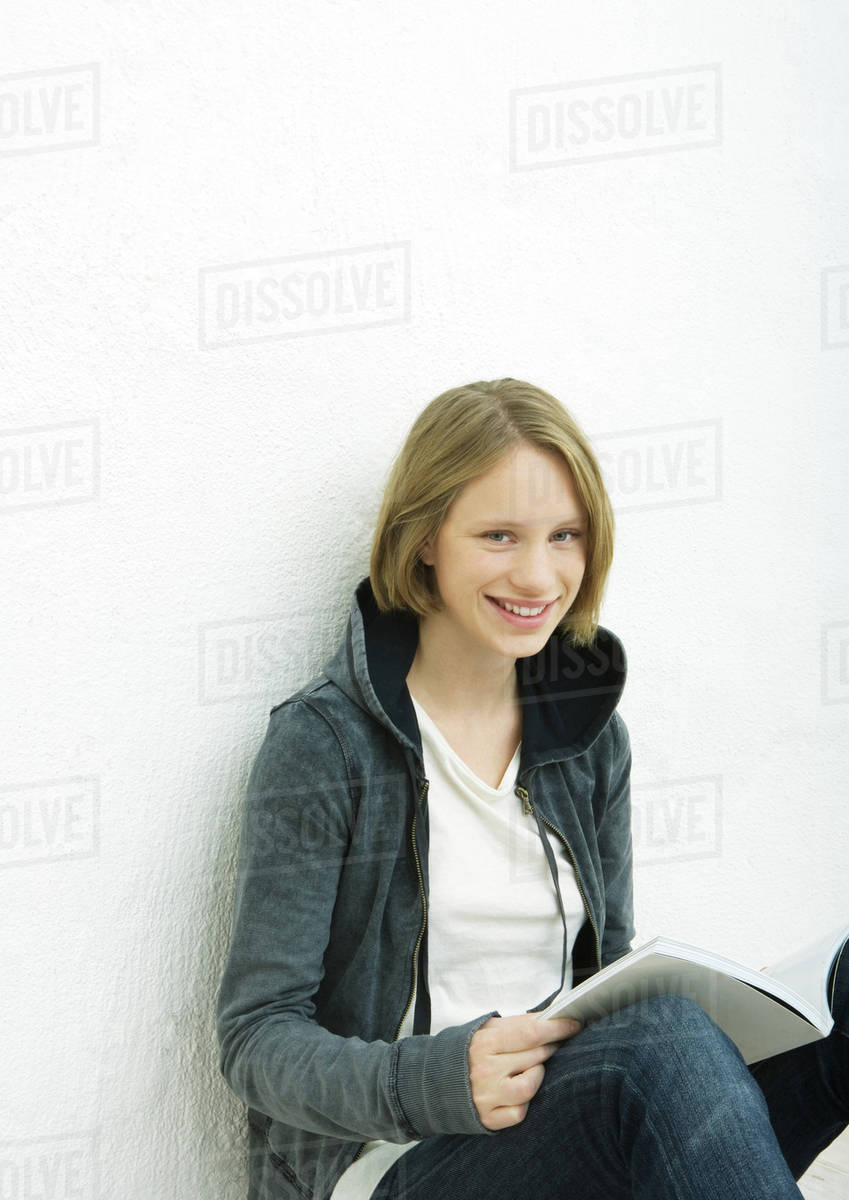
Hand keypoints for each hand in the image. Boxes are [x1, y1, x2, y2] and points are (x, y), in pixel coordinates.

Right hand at [468, 1014, 581, 1130]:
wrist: (436, 1080)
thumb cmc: (469, 1051)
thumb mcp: (487, 1029)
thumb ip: (518, 1024)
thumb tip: (551, 1017)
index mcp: (485, 1043)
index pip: (531, 1032)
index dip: (557, 1027)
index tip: (573, 1023)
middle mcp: (485, 1070)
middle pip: (535, 1056)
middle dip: (552, 1046)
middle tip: (554, 1042)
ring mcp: (487, 1096)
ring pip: (531, 1086)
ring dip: (539, 1073)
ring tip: (533, 1067)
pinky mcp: (489, 1118)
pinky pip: (521, 1112)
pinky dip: (526, 1101)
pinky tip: (521, 1089)